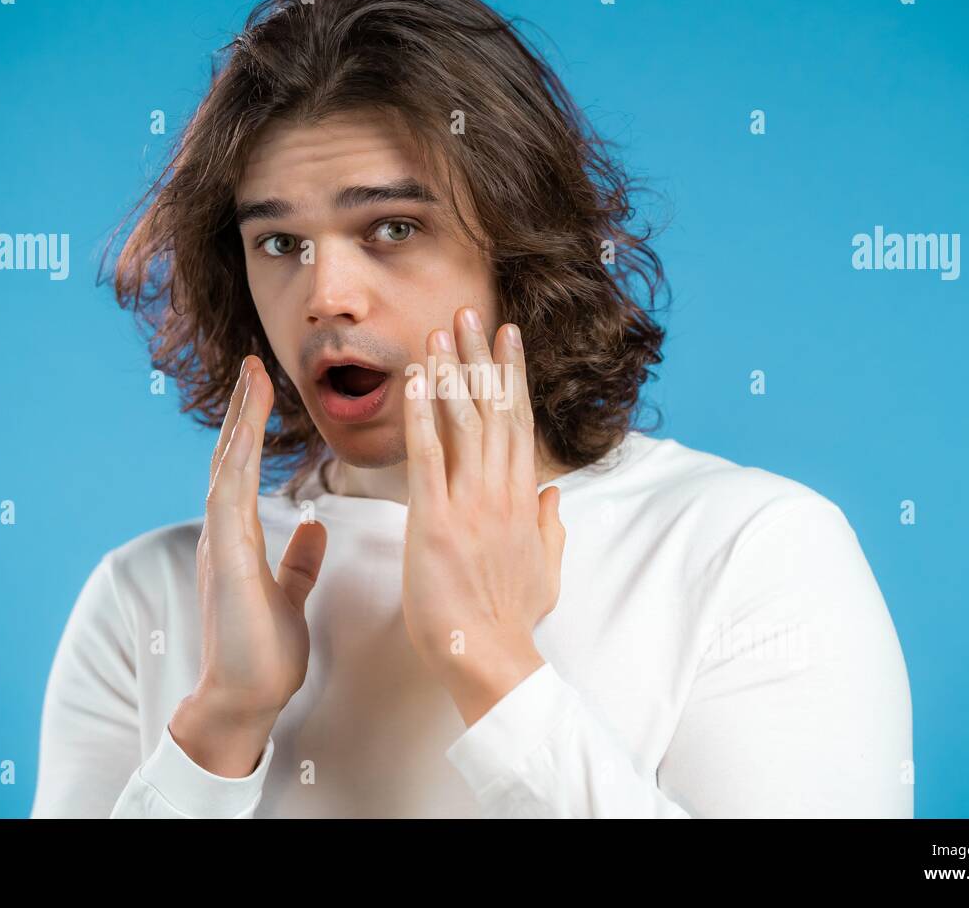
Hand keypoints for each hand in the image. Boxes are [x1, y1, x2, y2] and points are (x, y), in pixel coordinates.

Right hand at [169, 355, 328, 775]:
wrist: (246, 701)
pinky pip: (230, 499)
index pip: (246, 471)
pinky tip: (245, 432)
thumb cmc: (264, 654)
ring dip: (239, 421)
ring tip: (251, 377)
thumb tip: (313, 527)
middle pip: (232, 458)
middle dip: (242, 410)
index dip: (253, 429)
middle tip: (254, 365)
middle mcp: (225, 534)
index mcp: (240, 539)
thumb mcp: (290, 595)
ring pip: (228, 467)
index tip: (264, 389)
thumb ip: (299, 561)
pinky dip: (237, 461)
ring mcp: (221, 545)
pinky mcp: (227, 561)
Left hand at [400, 307, 566, 725]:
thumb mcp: (545, 569)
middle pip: (493, 408)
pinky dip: (421, 416)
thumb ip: (550, 527)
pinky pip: (428, 457)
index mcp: (522, 500)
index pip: (518, 422)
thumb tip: (554, 495)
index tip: (508, 336)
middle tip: (470, 311)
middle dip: (480, 356)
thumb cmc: (511, 619)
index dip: (512, 374)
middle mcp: (501, 492)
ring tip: (440, 331)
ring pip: (464, 422)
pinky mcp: (436, 521)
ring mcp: (470, 504)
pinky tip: (414, 381)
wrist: (492, 657)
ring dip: (452, 372)